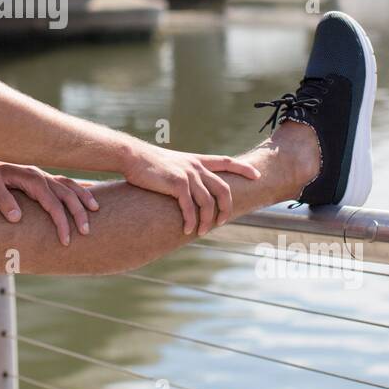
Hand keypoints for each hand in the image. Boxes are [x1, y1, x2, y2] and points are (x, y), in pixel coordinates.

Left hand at [0, 158, 99, 246]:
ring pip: (71, 185)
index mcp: (33, 180)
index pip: (53, 205)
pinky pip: (66, 181)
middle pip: (68, 195)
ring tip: (96, 210)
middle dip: (79, 214)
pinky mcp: (43, 175)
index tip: (65, 240)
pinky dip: (78, 186)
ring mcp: (44, 174)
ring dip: (84, 197)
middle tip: (86, 232)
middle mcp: (43, 176)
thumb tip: (17, 219)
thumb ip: (3, 199)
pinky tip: (87, 192)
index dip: (61, 223)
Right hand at [122, 143, 260, 235]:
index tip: (256, 175)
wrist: (133, 157)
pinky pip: (190, 207)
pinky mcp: (177, 184)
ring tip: (200, 232)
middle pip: (223, 189)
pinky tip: (188, 229)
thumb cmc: (148, 163)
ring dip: (206, 220)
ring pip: (207, 202)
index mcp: (197, 160)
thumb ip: (184, 174)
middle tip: (222, 221)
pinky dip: (191, 221)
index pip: (226, 161)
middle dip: (226, 208)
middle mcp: (196, 166)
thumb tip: (189, 189)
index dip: (243, 168)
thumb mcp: (172, 164)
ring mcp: (188, 175)